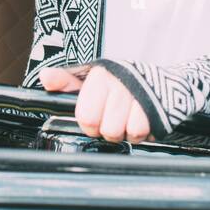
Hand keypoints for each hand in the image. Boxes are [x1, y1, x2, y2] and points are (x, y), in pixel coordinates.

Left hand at [37, 64, 151, 143]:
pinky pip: (140, 133)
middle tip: (112, 120)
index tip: (95, 117)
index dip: (89, 123)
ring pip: (121, 133)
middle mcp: (120, 82)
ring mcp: (140, 95)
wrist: (163, 84)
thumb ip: (66, 81)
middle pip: (104, 129)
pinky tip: (140, 120)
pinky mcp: (157, 108)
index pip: (86, 116)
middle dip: (107, 130)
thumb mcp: (90, 79)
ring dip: (124, 132)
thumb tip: (46, 77)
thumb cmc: (120, 84)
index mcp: (101, 75)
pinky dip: (140, 133)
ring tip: (127, 119)